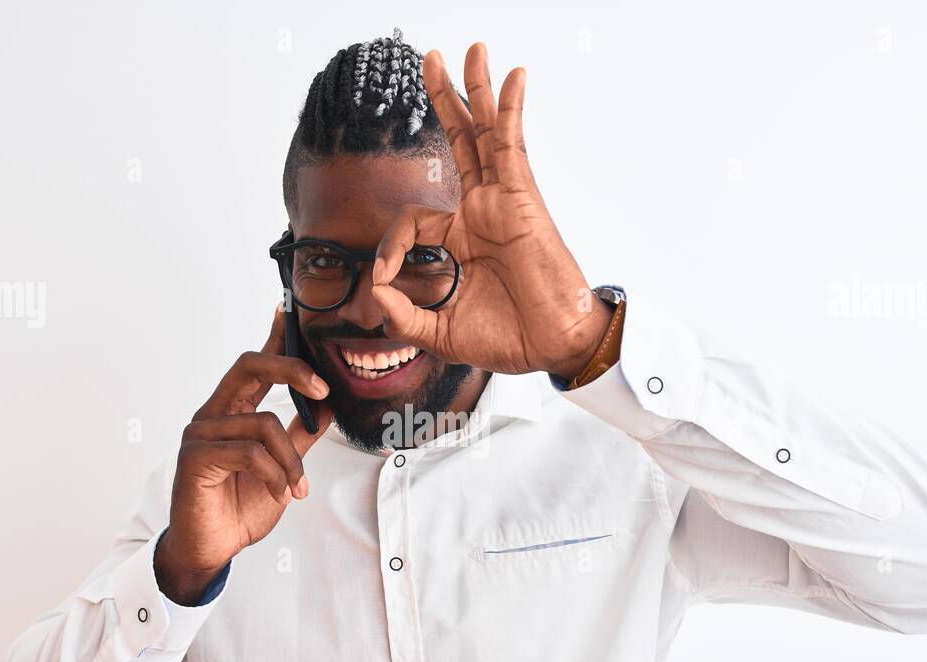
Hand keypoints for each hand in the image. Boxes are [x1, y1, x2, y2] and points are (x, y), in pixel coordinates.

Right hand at [156, 305, 333, 604]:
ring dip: (291, 460)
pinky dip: (276, 473)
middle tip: (323, 390)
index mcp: (233, 410)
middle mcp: (213, 413)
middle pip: (250, 366)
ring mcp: (200, 432)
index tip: (290, 311)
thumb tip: (326, 409)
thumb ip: (299, 436)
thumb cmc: (239, 506)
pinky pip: (249, 451)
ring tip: (298, 487)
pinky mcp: (195, 456)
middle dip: (291, 369)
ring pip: (263, 423)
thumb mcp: (282, 467)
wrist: (212, 547)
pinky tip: (282, 493)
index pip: (255, 364)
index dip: (273, 336)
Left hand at [371, 43, 612, 380]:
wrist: (552, 346)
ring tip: (471, 49)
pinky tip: (514, 76)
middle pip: (460, 143)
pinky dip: (510, 109)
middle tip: (429, 60)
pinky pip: (512, 144)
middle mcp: (482, 212)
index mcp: (462, 240)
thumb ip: (403, 315)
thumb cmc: (509, 338)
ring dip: (476, 89)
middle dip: (444, 100)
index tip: (385, 278)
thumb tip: (375, 290)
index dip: (390, 245)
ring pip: (485, 132)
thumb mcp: (440, 332)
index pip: (413, 221)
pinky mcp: (522, 199)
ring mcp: (503, 201)